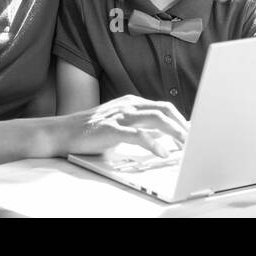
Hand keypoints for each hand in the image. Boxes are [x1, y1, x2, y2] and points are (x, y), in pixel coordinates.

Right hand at [62, 95, 189, 158]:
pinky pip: (137, 135)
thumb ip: (140, 126)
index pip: (164, 107)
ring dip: (174, 133)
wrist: (62, 132)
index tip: (193, 132)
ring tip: (185, 146)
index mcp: (132, 103)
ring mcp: (120, 116)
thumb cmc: (91, 131)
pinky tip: (162, 152)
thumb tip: (163, 136)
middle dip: (182, 125)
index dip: (181, 119)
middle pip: (164, 110)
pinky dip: (153, 143)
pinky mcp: (111, 129)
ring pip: (155, 119)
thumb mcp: (120, 124)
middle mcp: (128, 105)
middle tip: (194, 140)